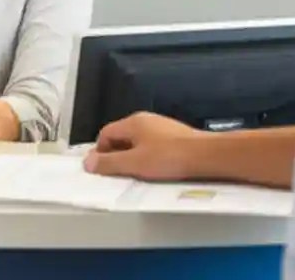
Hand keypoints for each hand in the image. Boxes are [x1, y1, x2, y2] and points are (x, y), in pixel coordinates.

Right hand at [82, 112, 202, 180]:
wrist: (206, 155)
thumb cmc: (169, 157)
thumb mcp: (134, 164)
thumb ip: (109, 164)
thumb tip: (88, 163)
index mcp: (133, 122)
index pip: (105, 133)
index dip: (99, 152)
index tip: (99, 169)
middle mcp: (146, 120)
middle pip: (121, 136)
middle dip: (115, 155)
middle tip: (116, 174)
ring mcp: (162, 127)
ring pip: (138, 141)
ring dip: (132, 157)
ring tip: (135, 174)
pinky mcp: (175, 136)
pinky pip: (153, 145)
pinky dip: (148, 157)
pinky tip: (155, 170)